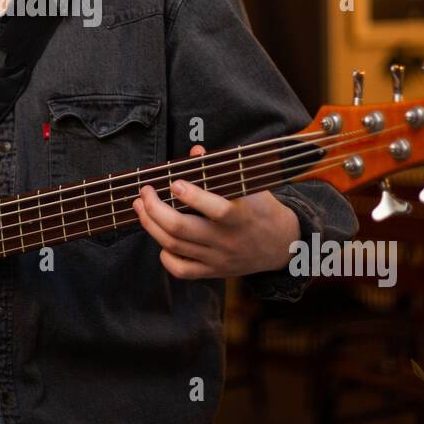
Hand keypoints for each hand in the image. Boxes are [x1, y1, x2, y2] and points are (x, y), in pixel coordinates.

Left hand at [131, 144, 300, 279]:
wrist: (282, 245)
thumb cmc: (262, 209)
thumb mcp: (250, 186)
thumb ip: (221, 170)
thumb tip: (195, 151)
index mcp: (241, 216)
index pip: (216, 209)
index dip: (192, 196)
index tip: (174, 182)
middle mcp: (227, 240)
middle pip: (181, 229)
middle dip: (154, 209)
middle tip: (144, 192)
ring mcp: (217, 258)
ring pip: (174, 246)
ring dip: (150, 225)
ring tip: (141, 207)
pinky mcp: (212, 272)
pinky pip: (180, 270)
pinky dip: (164, 254)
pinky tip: (161, 238)